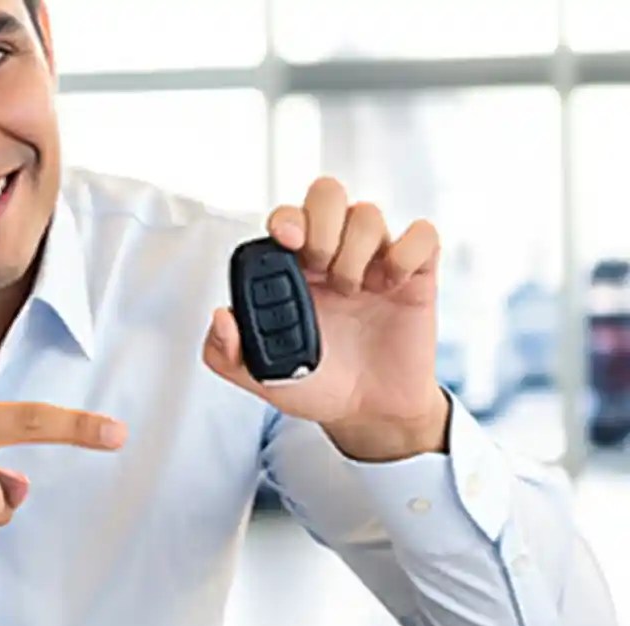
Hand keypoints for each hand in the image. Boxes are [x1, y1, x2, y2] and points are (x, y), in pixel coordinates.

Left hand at [203, 177, 449, 460]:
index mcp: (292, 269)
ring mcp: (374, 261)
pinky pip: (423, 236)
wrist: (367, 413)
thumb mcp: (260, 376)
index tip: (287, 241)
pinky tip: (391, 285)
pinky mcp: (415, 274)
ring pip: (368, 212)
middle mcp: (332, 255)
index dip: (287, 218)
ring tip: (352, 292)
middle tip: (321, 265)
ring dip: (356, 251)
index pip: (289, 215)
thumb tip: (220, 315)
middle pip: (328, 193)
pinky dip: (407, 253)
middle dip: (322, 223)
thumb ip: (225, 353)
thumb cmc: (315, 384)